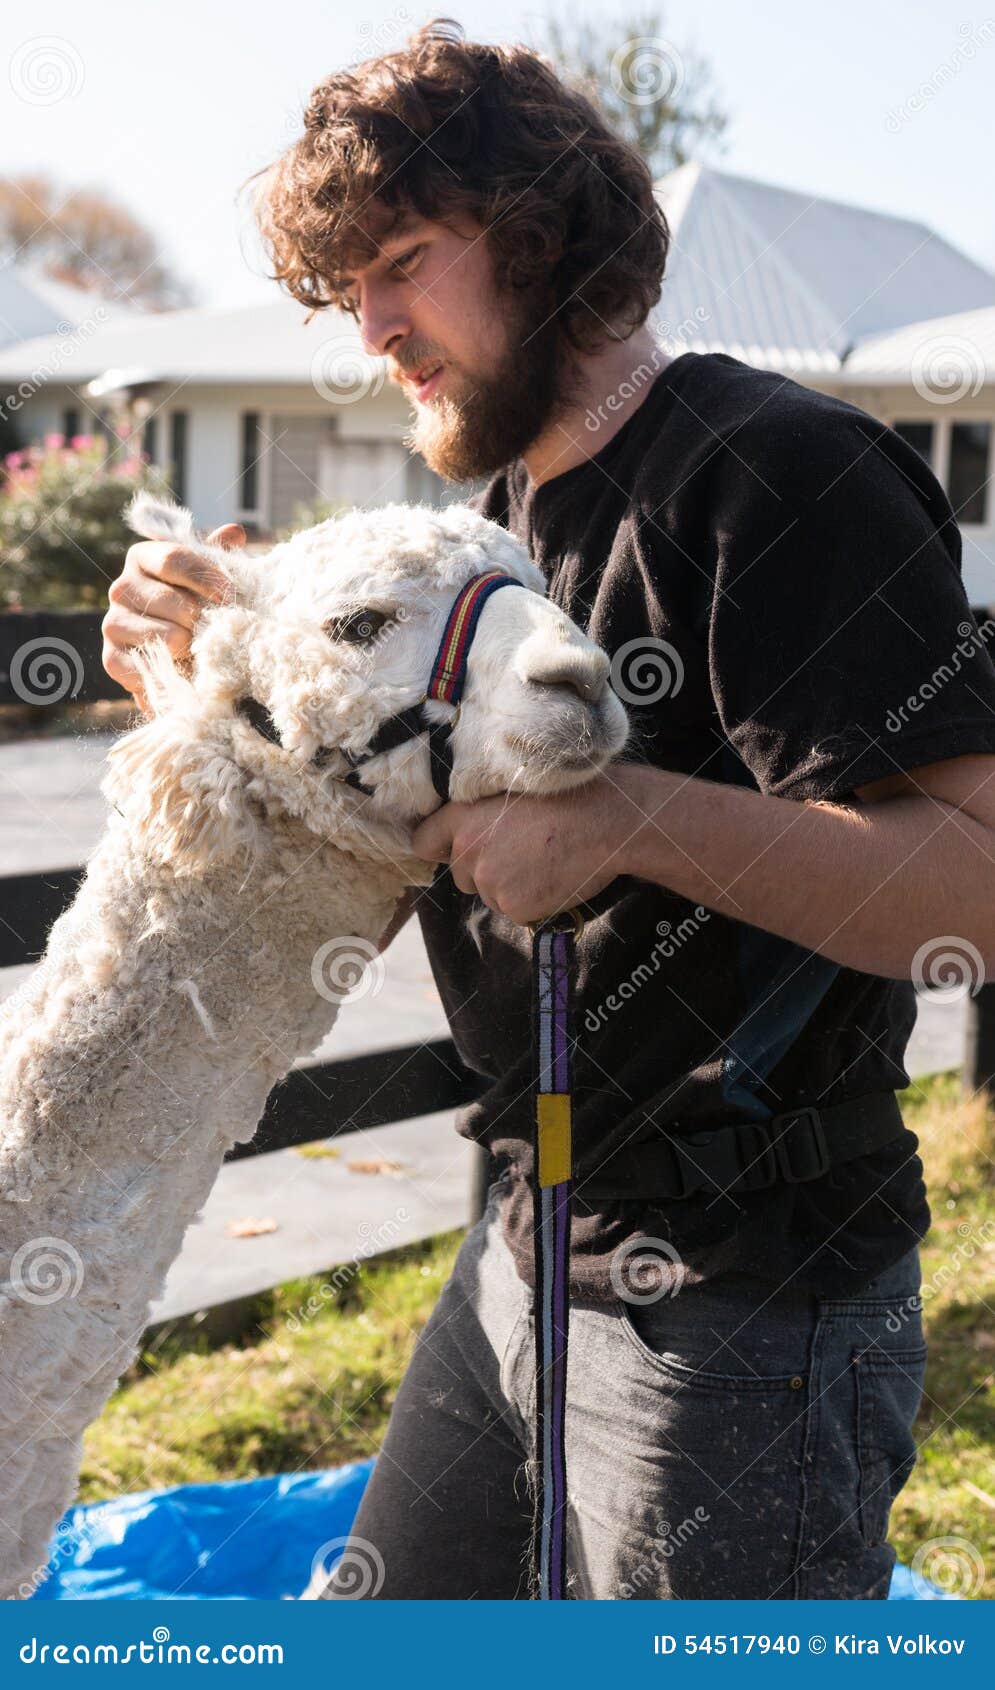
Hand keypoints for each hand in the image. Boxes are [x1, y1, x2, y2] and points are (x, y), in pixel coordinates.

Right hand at [101, 522, 244, 709]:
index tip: (231, 595)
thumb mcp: (209, 580)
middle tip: (215, 630)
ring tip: (197, 649)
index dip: (207, 578)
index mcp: (142, 558)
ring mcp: (112, 623)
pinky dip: (175, 670)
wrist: (178, 662)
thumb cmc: (196, 611)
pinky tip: (182, 667)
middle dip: (203, 619)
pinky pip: (152, 665)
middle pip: (173, 600)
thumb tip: (236, 530)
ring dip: (192, 648)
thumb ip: (219, 556)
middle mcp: (121, 587)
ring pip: (168, 636)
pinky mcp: (112, 659)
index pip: (174, 558)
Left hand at [410, 769, 646, 925]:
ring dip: (512, 888)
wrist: (603, 821)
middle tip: (523, 852)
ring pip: (491, 895)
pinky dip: (533, 902)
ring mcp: (489, 881)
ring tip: (545, 861)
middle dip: (485, 871)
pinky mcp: (512, 905)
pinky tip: (554, 878)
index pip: (423, 841)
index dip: (437, 849)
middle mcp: (467, 850)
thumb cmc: (567, 799)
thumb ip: (482, 816)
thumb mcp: (513, 794)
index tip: (448, 851)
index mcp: (464, 816)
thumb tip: (466, 840)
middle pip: (461, 876)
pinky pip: (516, 911)